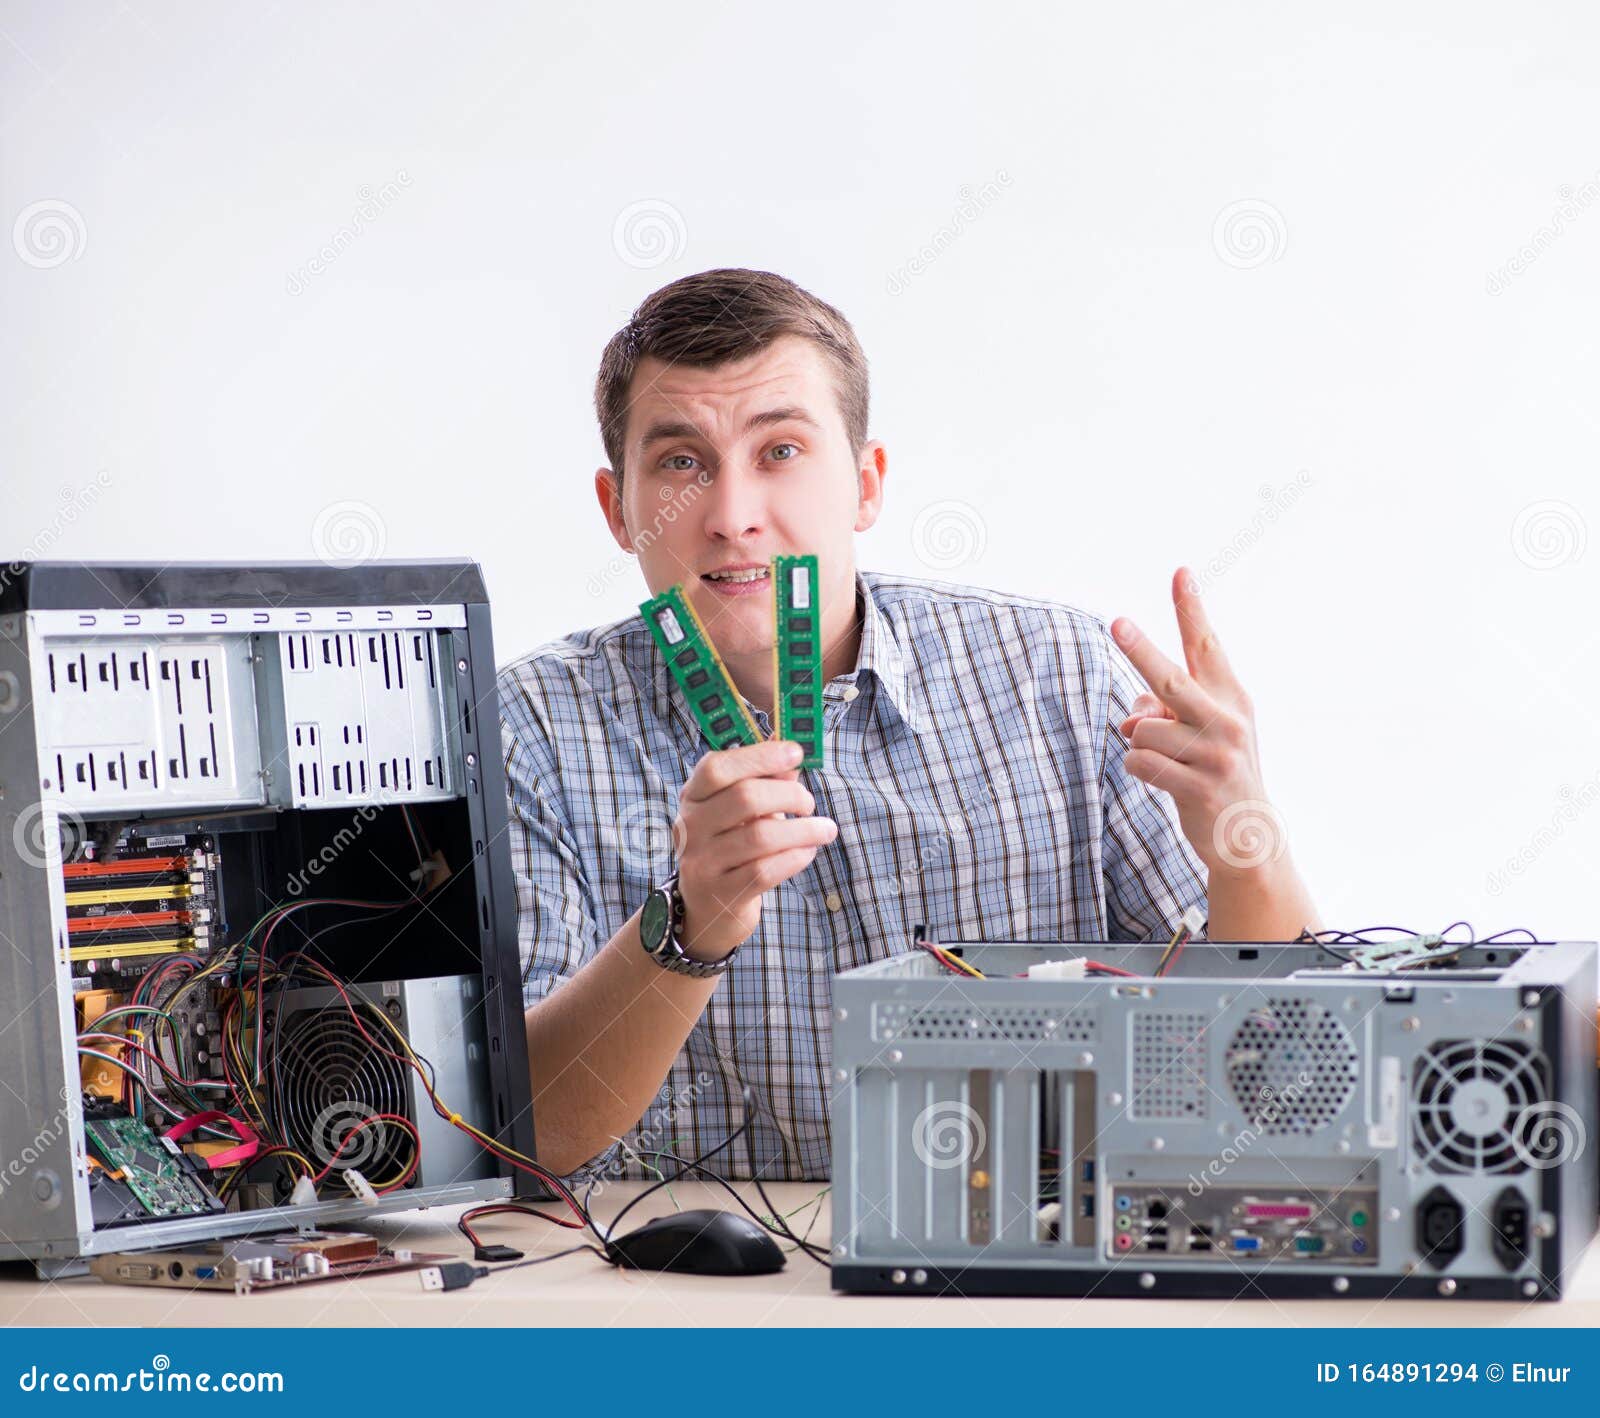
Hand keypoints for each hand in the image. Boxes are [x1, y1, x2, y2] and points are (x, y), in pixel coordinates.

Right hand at [673, 738, 837, 961]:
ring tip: (825, 830)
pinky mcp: (721, 893)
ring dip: (803, 830)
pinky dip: (795, 858)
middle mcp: (690, 827)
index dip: (759, 756)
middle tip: (809, 803)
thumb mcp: (739, 812)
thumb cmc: (730, 846)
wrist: (708, 906)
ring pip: (761, 836)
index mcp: (693, 797)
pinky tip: (808, 852)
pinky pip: (765, 870)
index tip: (796, 752)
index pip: (717, 767)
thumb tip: (793, 761)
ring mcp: (702, 862)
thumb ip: (763, 783)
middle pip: (745, 797)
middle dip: (789, 795)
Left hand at [1110, 568, 1284, 877]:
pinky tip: (1162, 780)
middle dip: (1140, 650)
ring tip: (1167, 760)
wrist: (1247, 834)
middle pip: (1170, 679)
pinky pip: (1140, 762)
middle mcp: (1227, 720)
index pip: (1206, 645)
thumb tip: (1130, 716)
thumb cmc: (1215, 768)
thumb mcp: (1200, 732)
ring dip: (1139, 742)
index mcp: (1230, 696)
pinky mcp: (1198, 787)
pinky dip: (1138, 768)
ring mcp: (1215, 755)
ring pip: (1143, 728)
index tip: (1180, 572)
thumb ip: (1164, 710)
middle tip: (1114, 622)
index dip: (1191, 608)